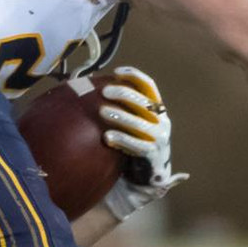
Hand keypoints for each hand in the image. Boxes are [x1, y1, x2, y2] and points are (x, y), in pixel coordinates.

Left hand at [97, 66, 187, 220]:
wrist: (145, 174)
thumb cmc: (133, 141)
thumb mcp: (129, 121)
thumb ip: (117, 106)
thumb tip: (86, 87)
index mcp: (156, 109)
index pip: (150, 86)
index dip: (135, 76)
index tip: (117, 72)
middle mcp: (162, 122)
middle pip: (145, 102)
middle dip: (125, 94)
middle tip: (106, 91)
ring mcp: (160, 139)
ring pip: (142, 123)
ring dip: (122, 116)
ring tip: (102, 111)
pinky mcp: (154, 156)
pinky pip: (139, 146)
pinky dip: (123, 140)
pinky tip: (107, 137)